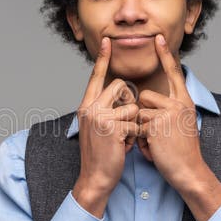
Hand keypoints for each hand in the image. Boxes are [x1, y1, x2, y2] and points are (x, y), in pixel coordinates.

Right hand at [73, 37, 140, 217]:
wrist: (95, 178)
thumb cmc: (101, 155)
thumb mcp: (98, 128)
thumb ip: (105, 110)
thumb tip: (122, 95)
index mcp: (86, 106)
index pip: (96, 77)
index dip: (103, 59)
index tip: (108, 41)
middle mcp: (90, 108)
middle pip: (120, 86)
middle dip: (129, 102)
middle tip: (125, 122)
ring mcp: (100, 117)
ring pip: (131, 106)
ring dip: (133, 125)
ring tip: (123, 139)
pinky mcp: (112, 128)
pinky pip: (134, 124)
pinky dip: (134, 138)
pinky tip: (123, 148)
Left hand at [136, 34, 220, 220]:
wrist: (189, 171)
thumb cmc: (180, 152)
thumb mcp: (178, 126)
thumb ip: (167, 111)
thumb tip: (147, 101)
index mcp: (184, 102)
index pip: (173, 74)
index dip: (165, 56)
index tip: (158, 38)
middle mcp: (179, 104)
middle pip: (145, 96)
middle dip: (143, 117)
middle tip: (157, 136)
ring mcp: (169, 113)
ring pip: (139, 112)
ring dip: (141, 130)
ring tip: (156, 143)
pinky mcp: (158, 124)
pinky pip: (138, 126)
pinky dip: (141, 141)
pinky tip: (155, 149)